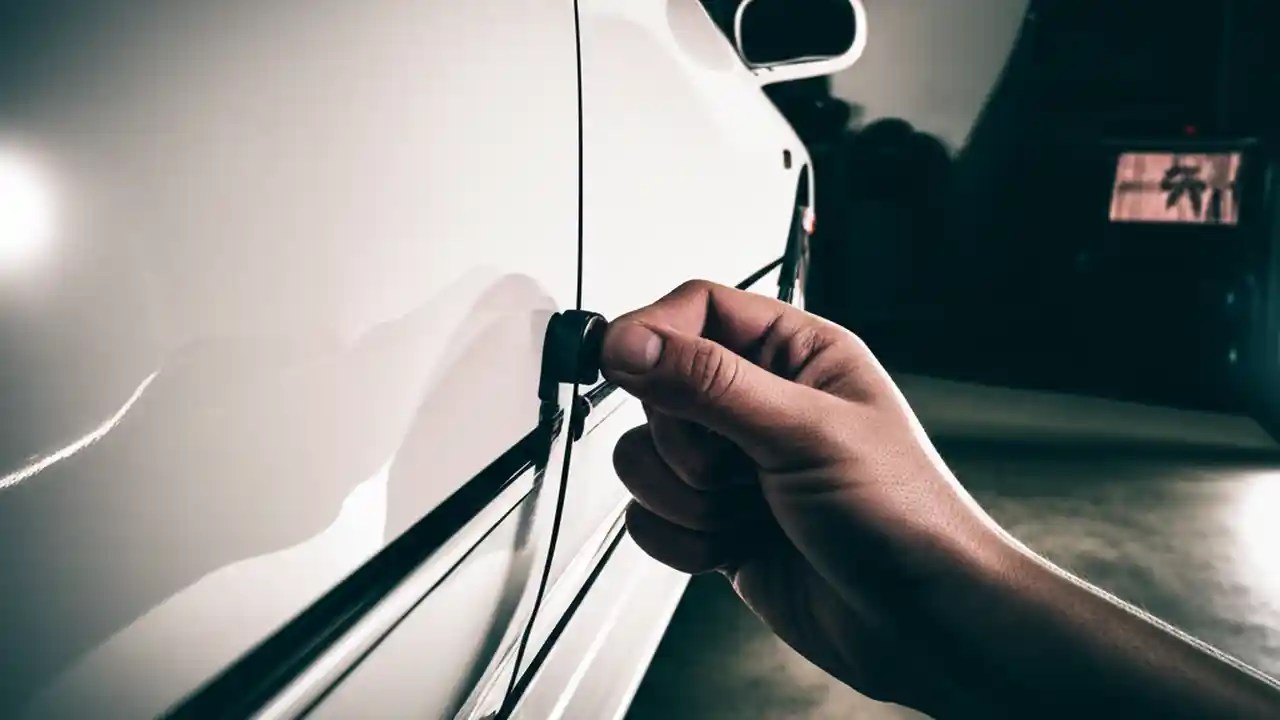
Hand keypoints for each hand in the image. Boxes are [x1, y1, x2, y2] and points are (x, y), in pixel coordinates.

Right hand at [599, 280, 1008, 713]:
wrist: (923, 625)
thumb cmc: (903, 516)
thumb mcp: (804, 432)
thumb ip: (708, 382)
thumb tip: (630, 343)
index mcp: (796, 354)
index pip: (696, 309)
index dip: (653, 334)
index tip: (620, 365)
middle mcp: (761, 404)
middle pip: (658, 389)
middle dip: (685, 443)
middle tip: (738, 467)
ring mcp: (736, 467)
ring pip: (645, 457)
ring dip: (685, 497)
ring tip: (748, 511)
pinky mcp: (717, 523)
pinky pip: (649, 517)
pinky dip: (683, 539)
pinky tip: (735, 546)